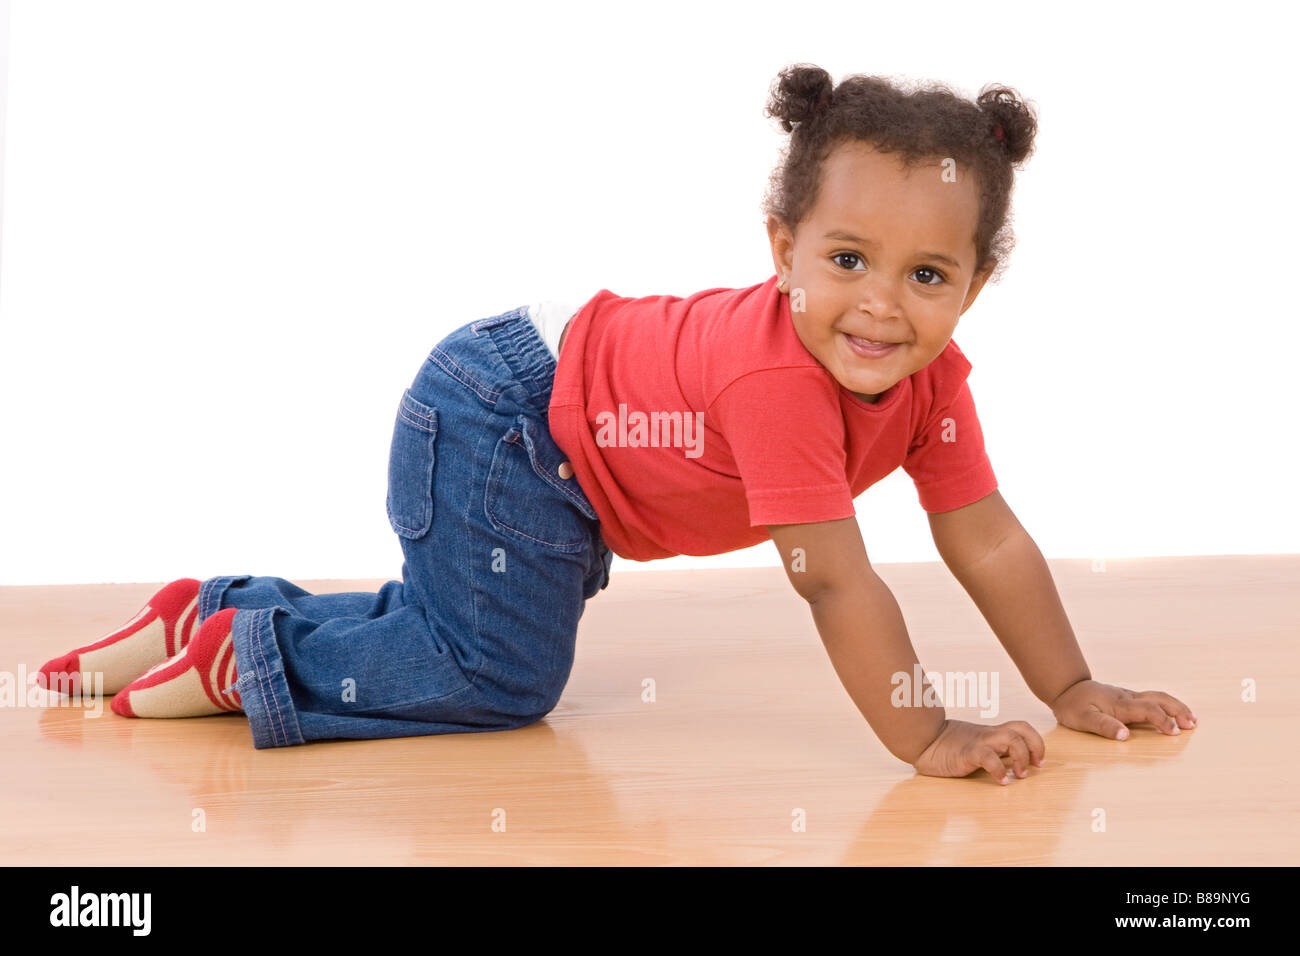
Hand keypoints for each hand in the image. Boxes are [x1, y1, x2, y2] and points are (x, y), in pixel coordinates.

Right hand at [912, 718, 1045, 783]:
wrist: (922, 740)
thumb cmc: (946, 746)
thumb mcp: (974, 745)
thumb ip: (990, 750)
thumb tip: (1009, 763)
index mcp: (991, 733)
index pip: (1021, 727)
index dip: (1035, 742)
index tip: (1037, 761)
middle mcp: (989, 735)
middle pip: (1022, 730)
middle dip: (1036, 748)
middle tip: (1035, 766)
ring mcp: (979, 743)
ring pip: (1011, 740)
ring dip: (1021, 758)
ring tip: (1020, 775)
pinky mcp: (967, 753)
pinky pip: (989, 758)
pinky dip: (1000, 771)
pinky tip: (1001, 781)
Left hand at [1049, 679, 1196, 739]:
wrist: (1066, 688)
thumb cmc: (1073, 706)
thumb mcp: (1082, 719)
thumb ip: (1104, 726)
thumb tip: (1125, 736)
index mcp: (1120, 704)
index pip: (1148, 710)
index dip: (1163, 721)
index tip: (1175, 732)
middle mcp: (1128, 698)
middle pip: (1159, 699)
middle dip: (1178, 711)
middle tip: (1192, 725)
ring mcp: (1129, 696)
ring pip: (1158, 697)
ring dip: (1176, 706)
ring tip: (1191, 719)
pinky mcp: (1128, 697)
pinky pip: (1152, 699)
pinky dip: (1167, 705)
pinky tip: (1174, 712)